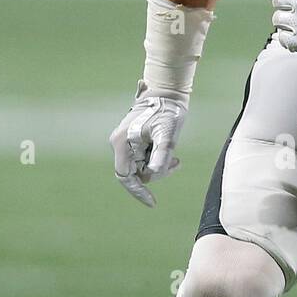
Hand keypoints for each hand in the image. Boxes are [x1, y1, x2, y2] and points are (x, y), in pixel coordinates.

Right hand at [109, 81, 186, 207]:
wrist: (168, 93)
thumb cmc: (168, 112)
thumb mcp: (167, 135)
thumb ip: (160, 155)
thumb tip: (153, 174)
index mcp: (122, 143)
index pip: (125, 176)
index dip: (138, 191)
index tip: (153, 203)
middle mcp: (120, 144)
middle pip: (136, 173)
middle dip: (156, 173)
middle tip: (176, 164)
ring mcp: (126, 142)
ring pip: (142, 166)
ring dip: (160, 166)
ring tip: (177, 159)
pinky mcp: (134, 140)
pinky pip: (145, 159)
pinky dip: (158, 160)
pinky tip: (173, 156)